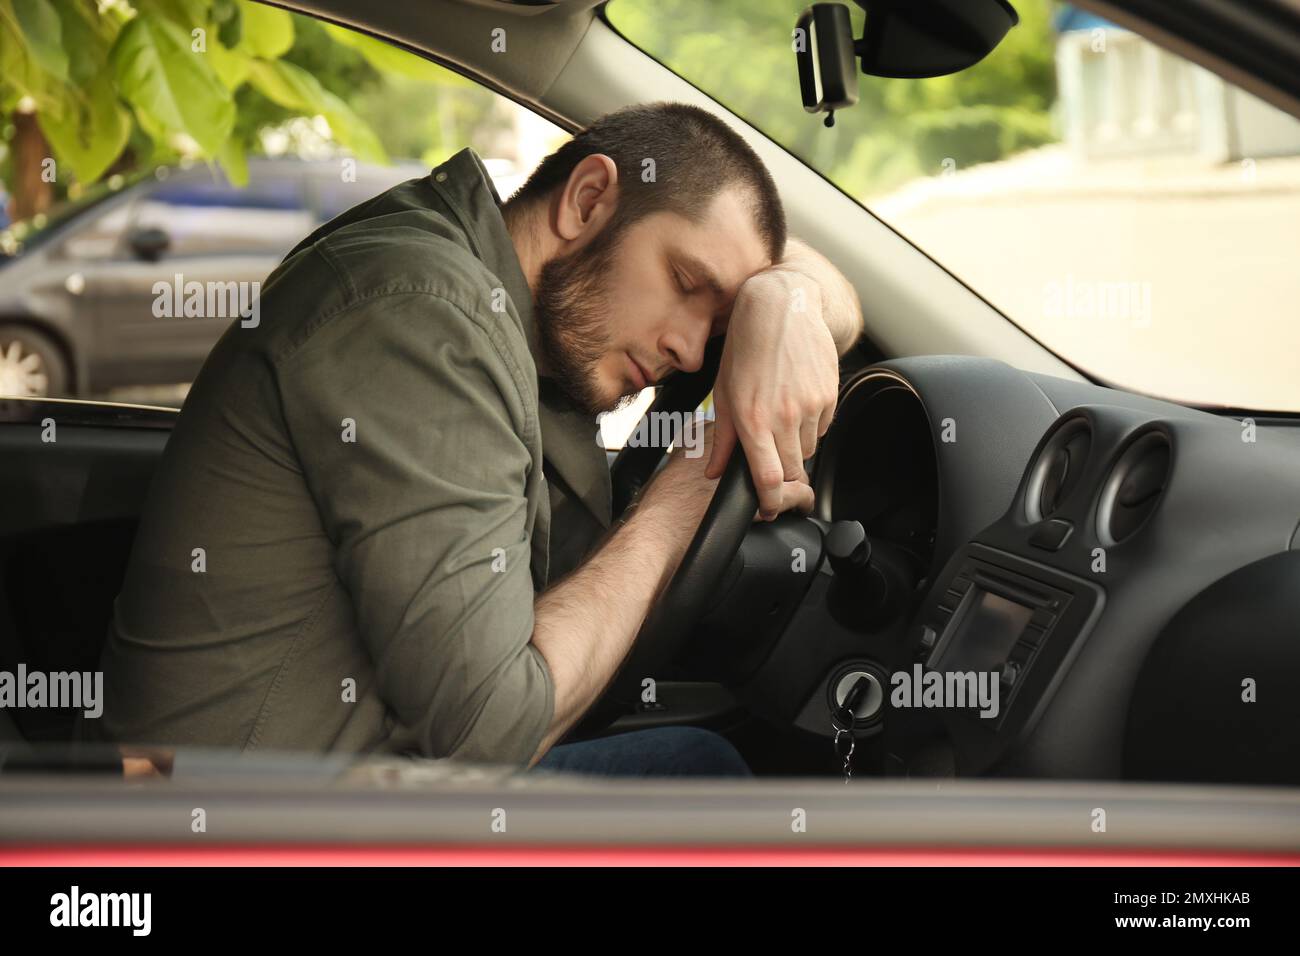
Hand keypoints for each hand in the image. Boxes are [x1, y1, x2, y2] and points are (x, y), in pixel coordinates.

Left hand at [706, 269, 838, 519]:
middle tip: (772, 463)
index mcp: (753, 418)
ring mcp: (811, 406)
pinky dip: (810, 426)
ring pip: (808, 449)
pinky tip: (795, 401)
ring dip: (795, 446)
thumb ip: (721, 438)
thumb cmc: (747, 346)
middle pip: (792, 470)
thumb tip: (714, 472)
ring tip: (780, 417)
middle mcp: (784, 415)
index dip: (772, 501)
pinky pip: (822, 428)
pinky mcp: (830, 395)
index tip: (770, 507)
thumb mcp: (724, 392)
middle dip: (782, 474)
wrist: (782, 306)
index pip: (769, 479)